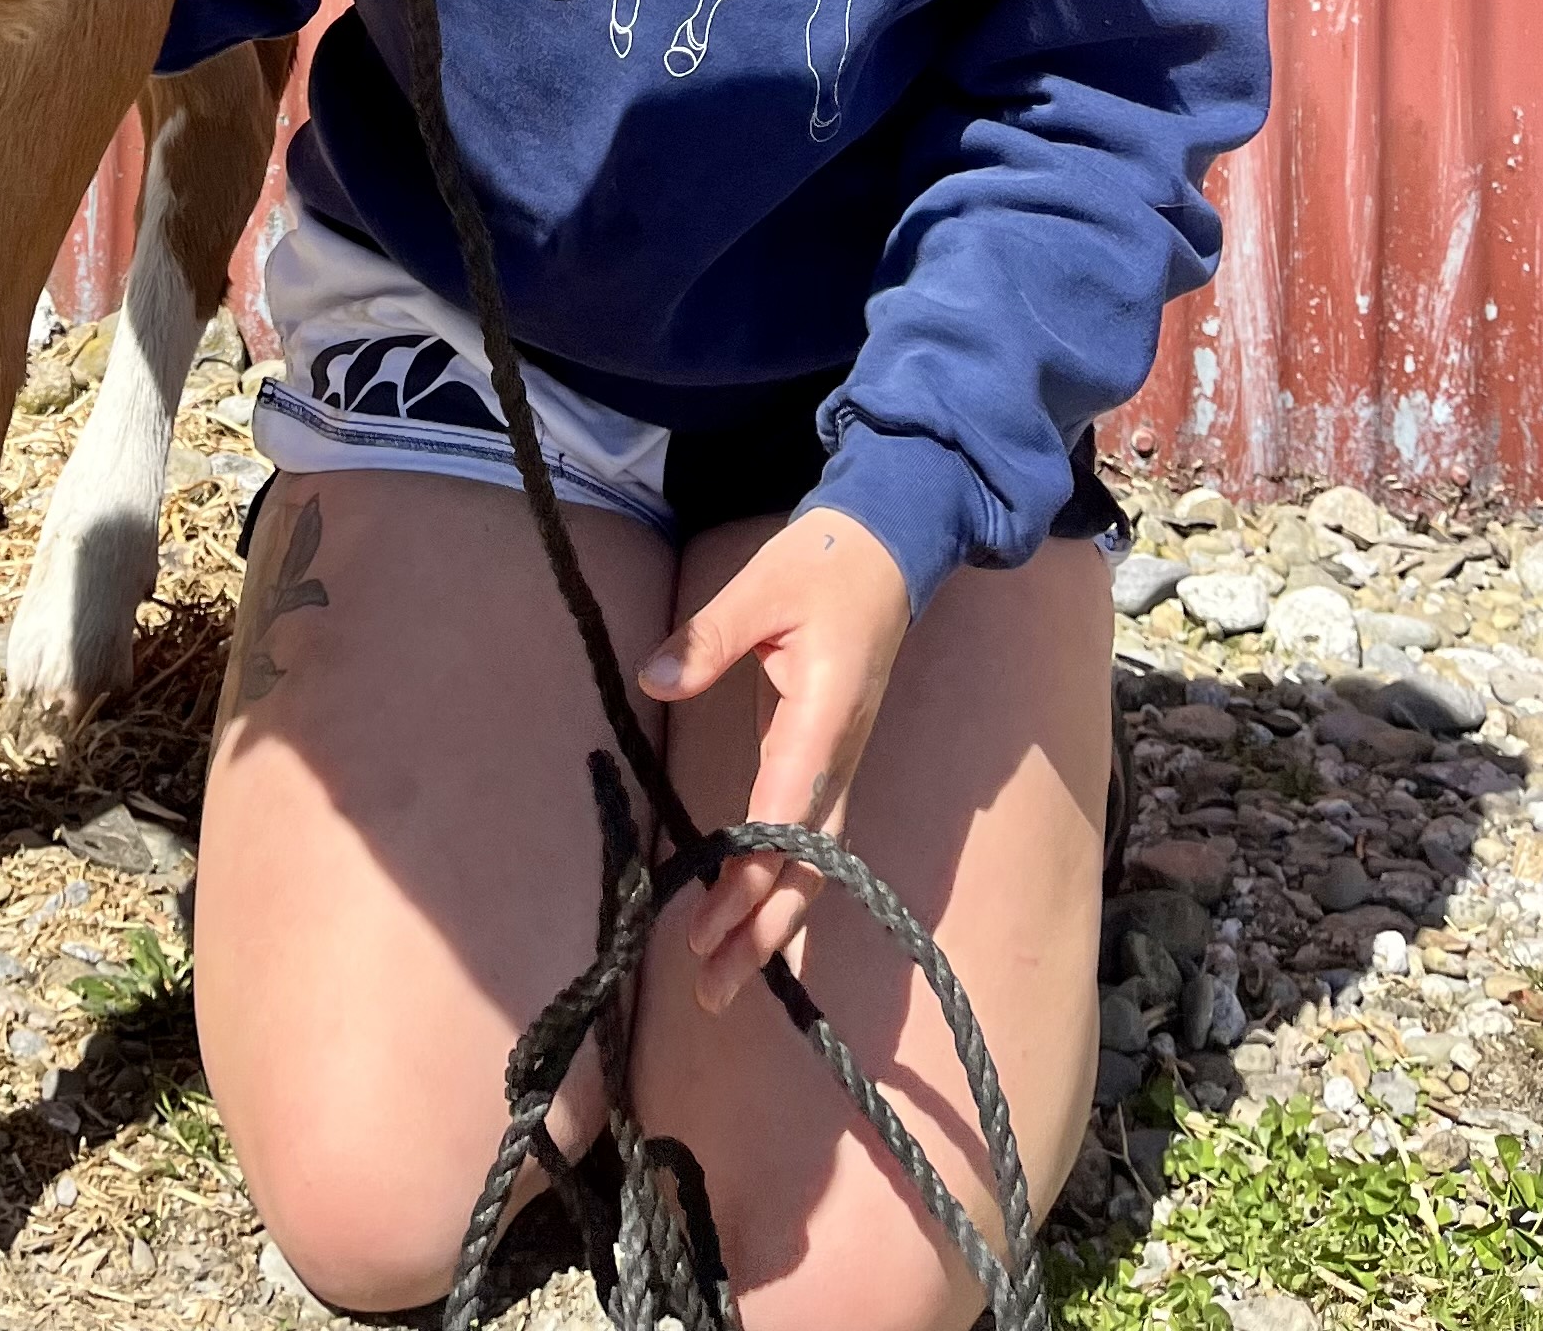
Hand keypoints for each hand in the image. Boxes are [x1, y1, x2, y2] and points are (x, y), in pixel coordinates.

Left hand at [639, 505, 913, 1010]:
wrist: (886, 550)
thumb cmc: (824, 565)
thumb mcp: (763, 585)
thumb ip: (710, 634)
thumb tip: (656, 677)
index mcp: (825, 723)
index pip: (787, 821)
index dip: (748, 879)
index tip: (706, 926)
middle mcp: (838, 759)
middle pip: (808, 869)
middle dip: (763, 934)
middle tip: (710, 992)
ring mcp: (837, 764)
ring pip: (810, 864)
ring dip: (770, 922)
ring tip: (720, 978)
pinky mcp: (824, 759)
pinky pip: (805, 839)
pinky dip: (776, 885)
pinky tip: (744, 912)